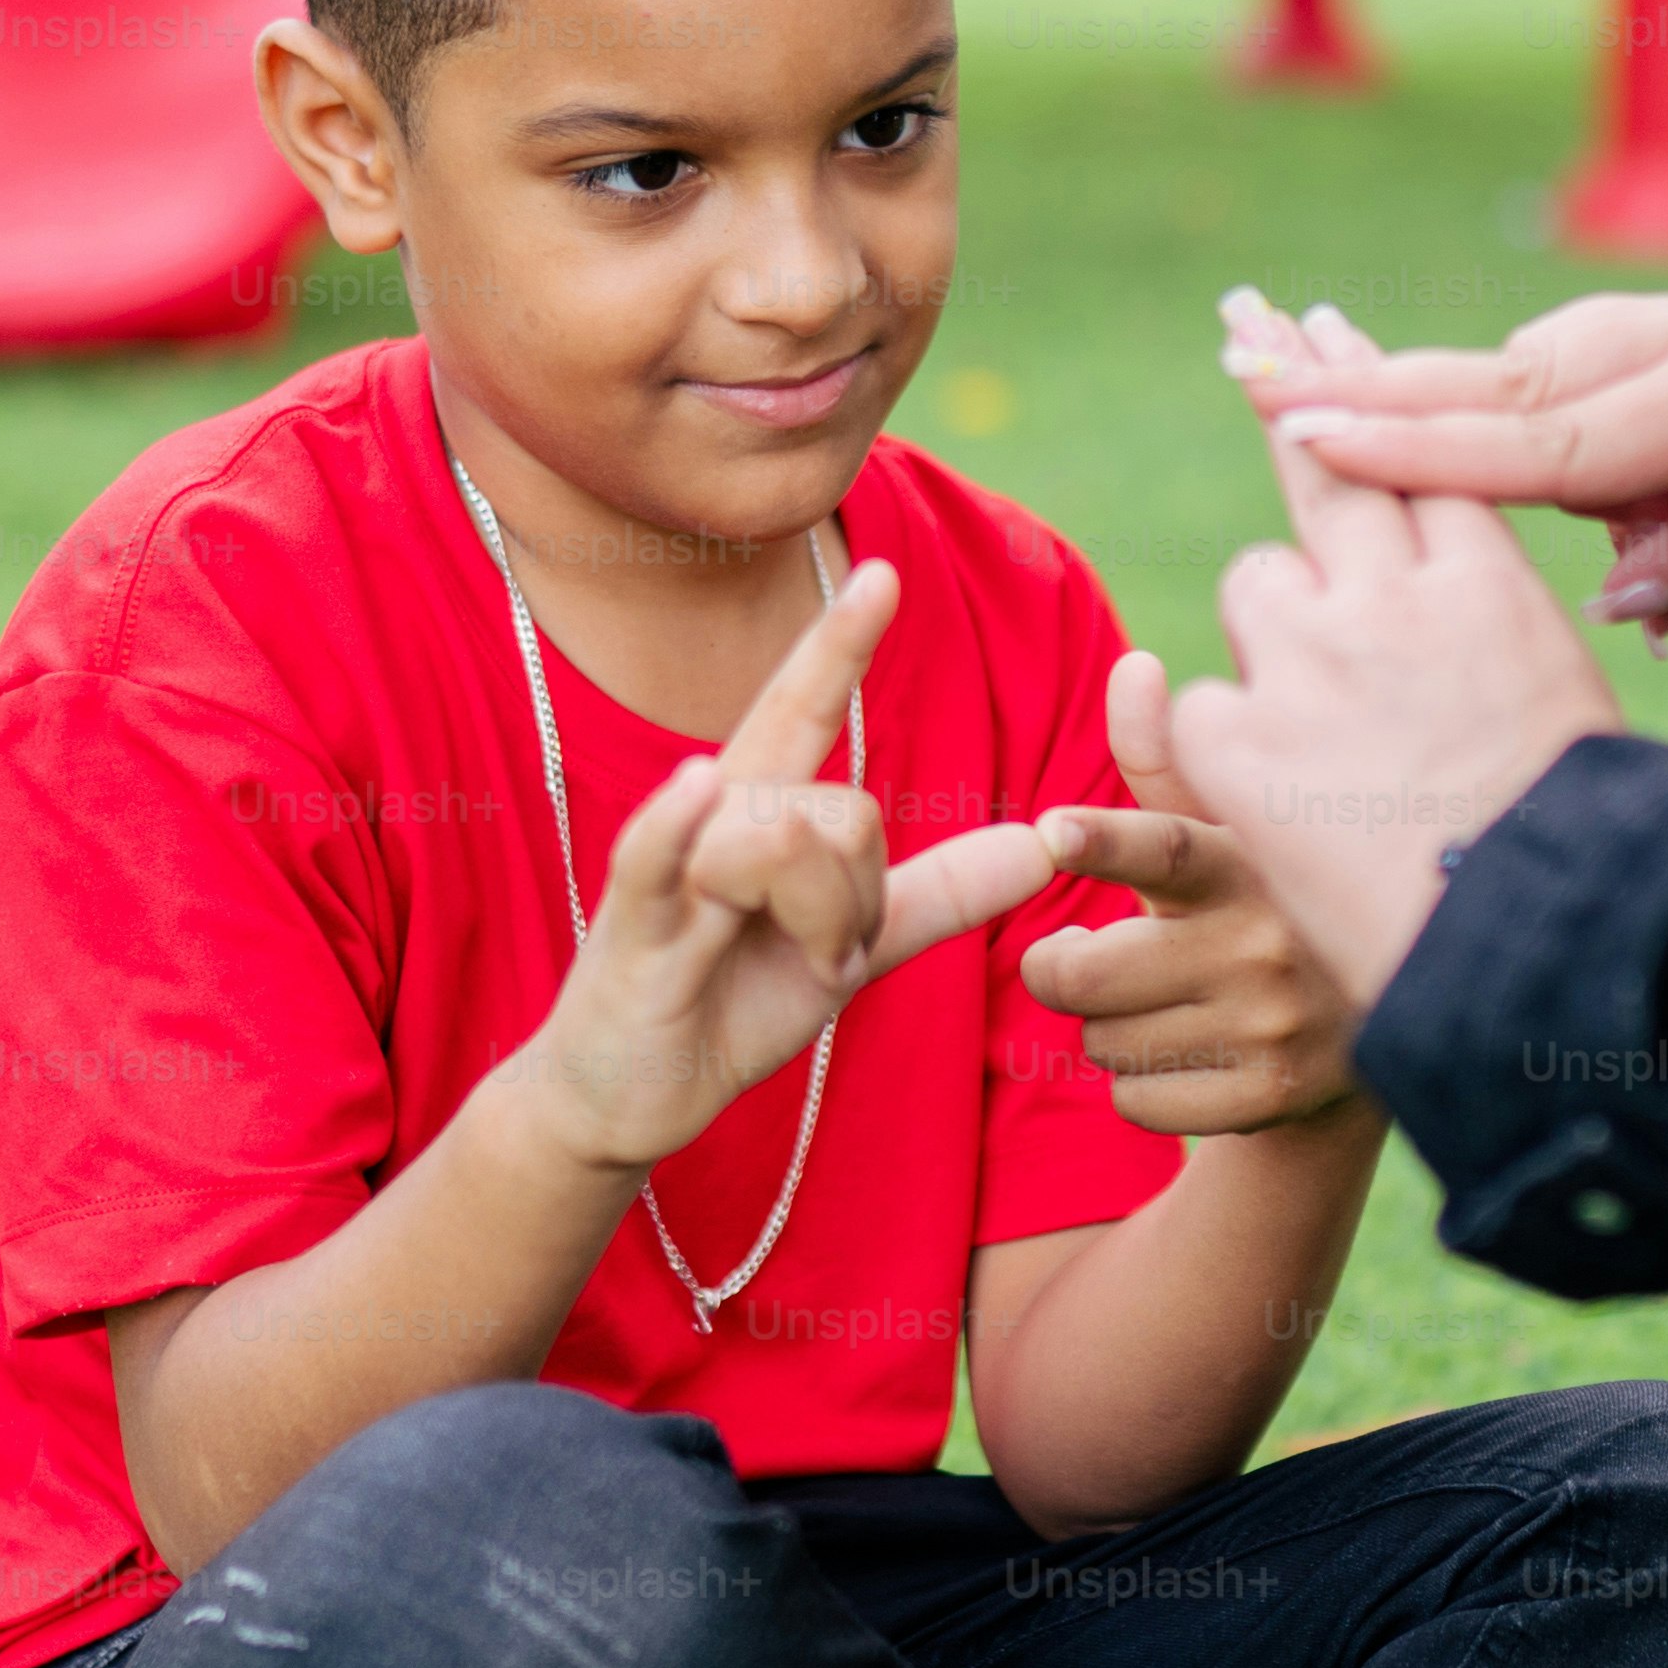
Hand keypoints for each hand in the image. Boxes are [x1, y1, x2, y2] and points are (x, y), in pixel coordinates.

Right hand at [504, 558, 1050, 1171]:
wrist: (625, 1096)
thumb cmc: (726, 1001)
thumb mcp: (850, 945)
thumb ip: (940, 894)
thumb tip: (1041, 844)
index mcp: (763, 814)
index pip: (803, 708)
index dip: (839, 643)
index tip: (883, 571)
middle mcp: (714, 820)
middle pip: (843, 809)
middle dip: (862, 900)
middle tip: (824, 955)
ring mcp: (669, 869)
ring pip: (789, 841)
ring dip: (819, 927)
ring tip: (787, 968)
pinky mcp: (632, 930)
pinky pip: (662, 860)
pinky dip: (680, 825)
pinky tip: (696, 787)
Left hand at [1027, 650, 1370, 1134]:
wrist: (1370, 1024)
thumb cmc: (1259, 904)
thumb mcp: (1223, 831)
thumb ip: (1161, 764)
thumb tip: (1132, 667)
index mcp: (1242, 861)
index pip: (1167, 848)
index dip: (1105, 841)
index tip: (1052, 832)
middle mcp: (1262, 939)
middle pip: (1084, 975)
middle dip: (1057, 968)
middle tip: (1079, 959)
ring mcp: (1271, 1023)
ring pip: (1103, 1041)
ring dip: (1109, 1027)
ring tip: (1166, 1003)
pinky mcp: (1270, 1094)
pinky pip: (1134, 1100)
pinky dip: (1139, 1085)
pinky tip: (1190, 1054)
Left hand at [1172, 297, 1621, 1009]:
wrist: (1529, 948)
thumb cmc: (1570, 853)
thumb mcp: (1559, 712)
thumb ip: (1492, 642)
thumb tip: (1461, 618)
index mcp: (1491, 590)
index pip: (1425, 454)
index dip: (1370, 386)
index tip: (1323, 329)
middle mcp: (1394, 598)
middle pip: (1328, 468)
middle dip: (1288, 389)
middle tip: (1247, 321)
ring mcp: (1309, 660)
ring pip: (1259, 586)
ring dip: (1277, 634)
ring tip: (1326, 731)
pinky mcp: (1236, 738)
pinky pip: (1197, 705)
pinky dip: (1224, 745)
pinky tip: (1275, 803)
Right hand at [1246, 208, 1667, 637]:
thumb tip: (1615, 582)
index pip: (1532, 430)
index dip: (1404, 437)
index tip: (1288, 419)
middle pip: (1507, 371)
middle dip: (1370, 378)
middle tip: (1236, 355)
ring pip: (1551, 366)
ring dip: (1452, 396)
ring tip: (1319, 391)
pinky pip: (1612, 372)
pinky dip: (1545, 410)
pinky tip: (1525, 466)